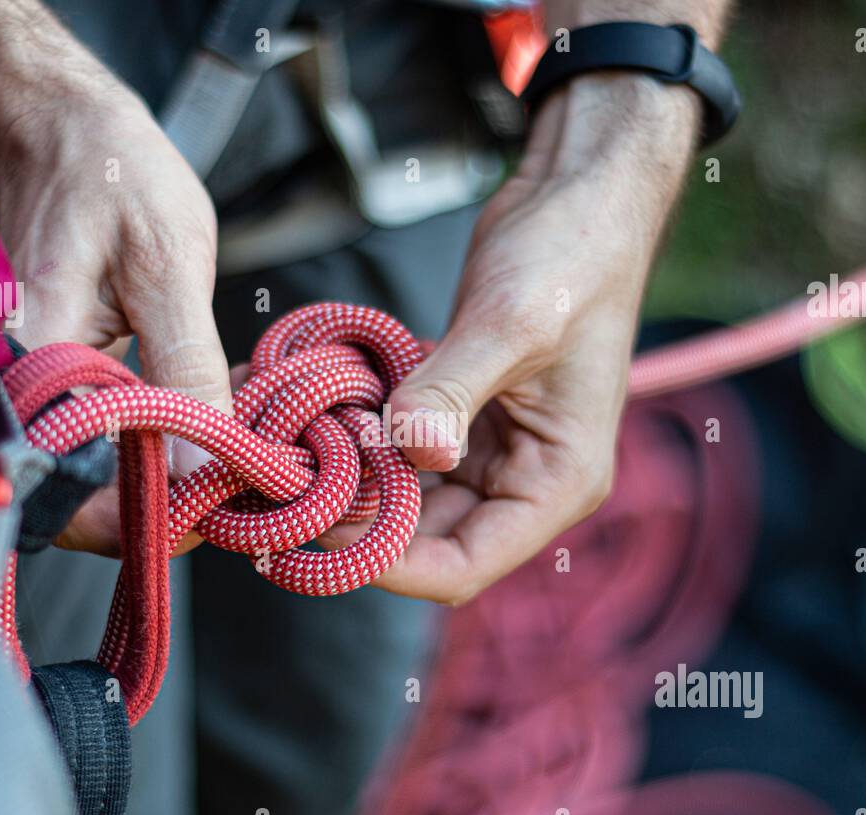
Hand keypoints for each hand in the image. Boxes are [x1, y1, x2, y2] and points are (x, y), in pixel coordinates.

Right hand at [0, 87, 228, 554]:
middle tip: (236, 484)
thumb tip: (198, 467)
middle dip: (158, 506)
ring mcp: (36, 384)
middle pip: (78, 494)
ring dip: (164, 474)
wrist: (65, 130)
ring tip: (234, 454)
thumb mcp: (168, 268)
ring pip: (94, 469)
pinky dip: (157, 439)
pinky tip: (210, 421)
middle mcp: (19, 385)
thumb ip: (186, 369)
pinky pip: (103, 434)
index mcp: (32, 361)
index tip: (204, 515)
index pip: (67, 487)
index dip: (133, 520)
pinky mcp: (60, 377)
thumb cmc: (112, 178)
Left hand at [325, 73, 701, 602]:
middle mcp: (524, 481)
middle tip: (285, 489)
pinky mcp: (460, 413)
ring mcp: (489, 449)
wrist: (579, 196)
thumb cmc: (572, 258)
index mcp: (557, 483)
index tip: (318, 531)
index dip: (388, 565)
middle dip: (358, 521)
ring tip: (288, 454)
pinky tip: (310, 415)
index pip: (465, 566)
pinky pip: (400, 447)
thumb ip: (453, 390)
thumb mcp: (512, 324)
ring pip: (405, 497)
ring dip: (351, 480)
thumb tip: (410, 451)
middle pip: (426, 540)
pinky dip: (358, 436)